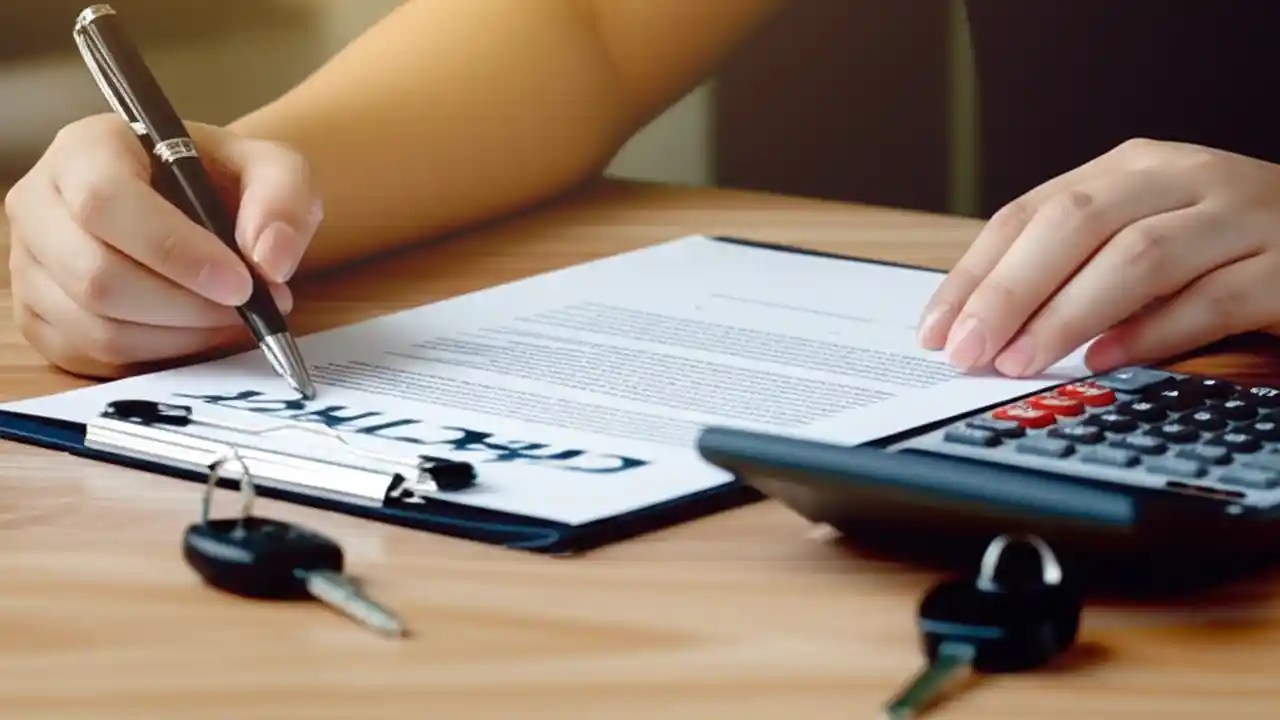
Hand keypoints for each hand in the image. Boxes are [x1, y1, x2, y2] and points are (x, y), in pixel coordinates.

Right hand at [5, 114, 321, 377]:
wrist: (201, 208)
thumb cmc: (225, 182)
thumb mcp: (273, 170)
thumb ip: (284, 199)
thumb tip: (271, 260)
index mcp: (88, 148)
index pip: (106, 201)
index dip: (175, 250)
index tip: (241, 282)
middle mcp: (41, 204)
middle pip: (98, 277)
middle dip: (187, 306)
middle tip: (250, 309)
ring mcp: (30, 266)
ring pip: (98, 327)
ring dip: (182, 336)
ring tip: (235, 319)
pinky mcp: (40, 317)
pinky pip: (95, 357)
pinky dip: (160, 356)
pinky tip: (200, 331)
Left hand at [917, 138, 1279, 375]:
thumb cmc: (1220, 247)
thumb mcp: (1141, 234)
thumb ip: (1073, 266)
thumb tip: (981, 323)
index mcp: (1132, 168)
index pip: (1031, 212)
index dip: (976, 272)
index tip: (937, 328)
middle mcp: (1183, 179)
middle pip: (1076, 223)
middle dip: (1010, 290)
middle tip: (969, 348)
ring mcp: (1238, 219)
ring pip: (1138, 257)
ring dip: (1068, 314)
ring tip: (1020, 361)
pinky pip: (1209, 300)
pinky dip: (1150, 332)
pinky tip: (1104, 360)